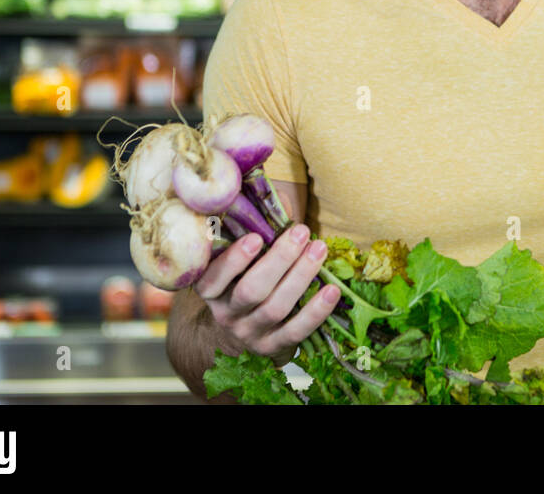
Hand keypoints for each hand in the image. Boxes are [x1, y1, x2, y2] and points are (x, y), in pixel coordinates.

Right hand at [194, 224, 341, 365]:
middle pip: (251, 290)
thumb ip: (255, 228)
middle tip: (301, 232)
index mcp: (211, 289)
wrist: (244, 332)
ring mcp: (250, 333)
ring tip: (319, 249)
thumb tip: (277, 195)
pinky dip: (316, 311)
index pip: (213, 278)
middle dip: (279, 259)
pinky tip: (332, 290)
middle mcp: (226, 314)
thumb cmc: (246, 278)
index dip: (233, 260)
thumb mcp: (241, 258)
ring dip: (301, 276)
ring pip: (275, 308)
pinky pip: (296, 331)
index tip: (255, 238)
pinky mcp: (273, 348)